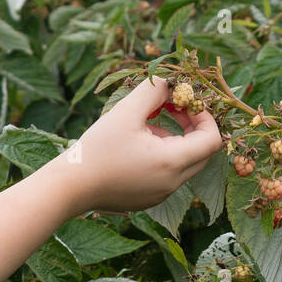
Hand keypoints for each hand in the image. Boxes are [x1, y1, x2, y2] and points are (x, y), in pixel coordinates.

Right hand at [63, 76, 222, 214]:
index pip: (212, 139)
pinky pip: (168, 175)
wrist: (69, 187)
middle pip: (202, 152)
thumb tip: (170, 82)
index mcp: (172, 162)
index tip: (184, 101)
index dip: (204, 115)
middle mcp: (173, 183)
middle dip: (191, 125)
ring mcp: (161, 194)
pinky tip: (136, 145)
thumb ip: (153, 90)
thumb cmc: (96, 149)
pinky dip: (162, 156)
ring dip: (174, 139)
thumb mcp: (126, 112)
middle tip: (170, 107)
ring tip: (146, 124)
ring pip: (184, 163)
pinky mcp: (148, 199)